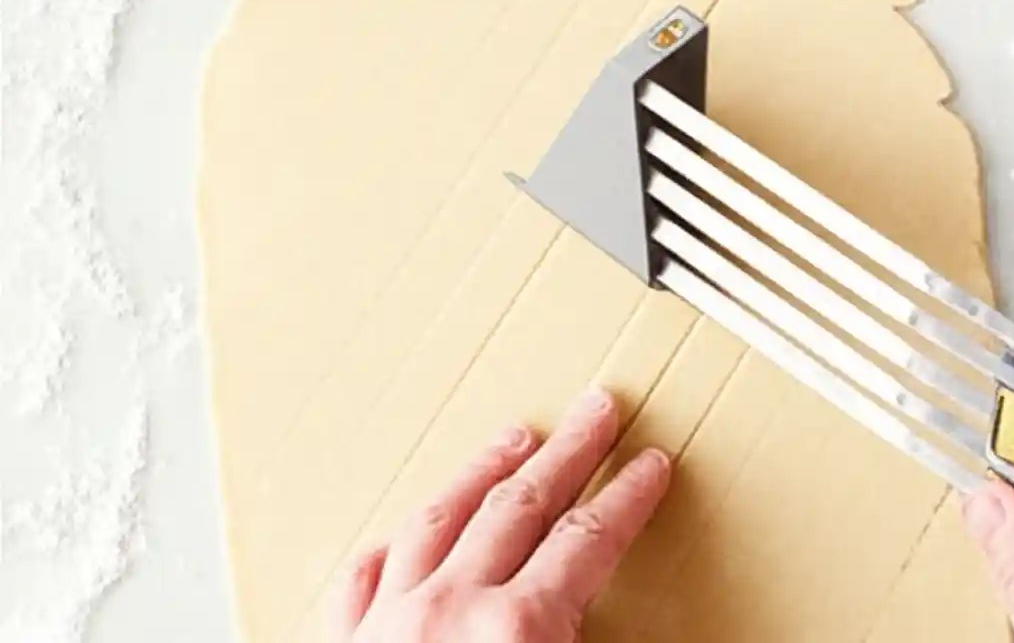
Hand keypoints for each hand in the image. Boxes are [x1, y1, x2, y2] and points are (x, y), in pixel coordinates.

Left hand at [331, 389, 669, 641]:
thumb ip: (590, 639)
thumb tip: (608, 610)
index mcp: (515, 630)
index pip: (588, 540)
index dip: (627, 498)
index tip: (647, 467)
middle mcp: (449, 611)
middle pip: (521, 505)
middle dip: (568, 452)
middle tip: (594, 412)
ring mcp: (390, 622)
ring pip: (442, 518)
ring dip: (485, 471)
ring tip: (514, 439)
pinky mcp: (346, 642)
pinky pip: (369, 572)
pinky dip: (398, 542)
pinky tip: (413, 526)